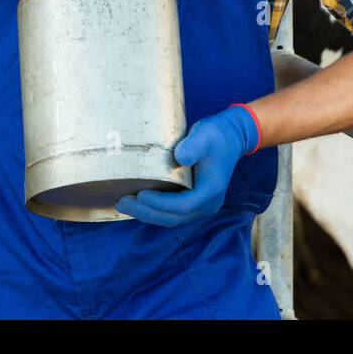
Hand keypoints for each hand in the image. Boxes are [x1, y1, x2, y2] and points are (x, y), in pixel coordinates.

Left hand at [115, 104, 260, 226]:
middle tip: (122, 202)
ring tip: (123, 204)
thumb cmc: (216, 135)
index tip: (140, 193)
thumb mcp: (205, 135)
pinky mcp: (194, 201)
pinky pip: (172, 212)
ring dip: (147, 214)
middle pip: (173, 217)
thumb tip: (179, 157)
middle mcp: (207, 204)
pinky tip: (137, 202)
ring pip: (171, 218)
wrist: (231, 138)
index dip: (159, 203)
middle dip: (146, 212)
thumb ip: (193, 146)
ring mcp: (201, 205)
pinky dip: (154, 210)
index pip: (182, 205)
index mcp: (211, 191)